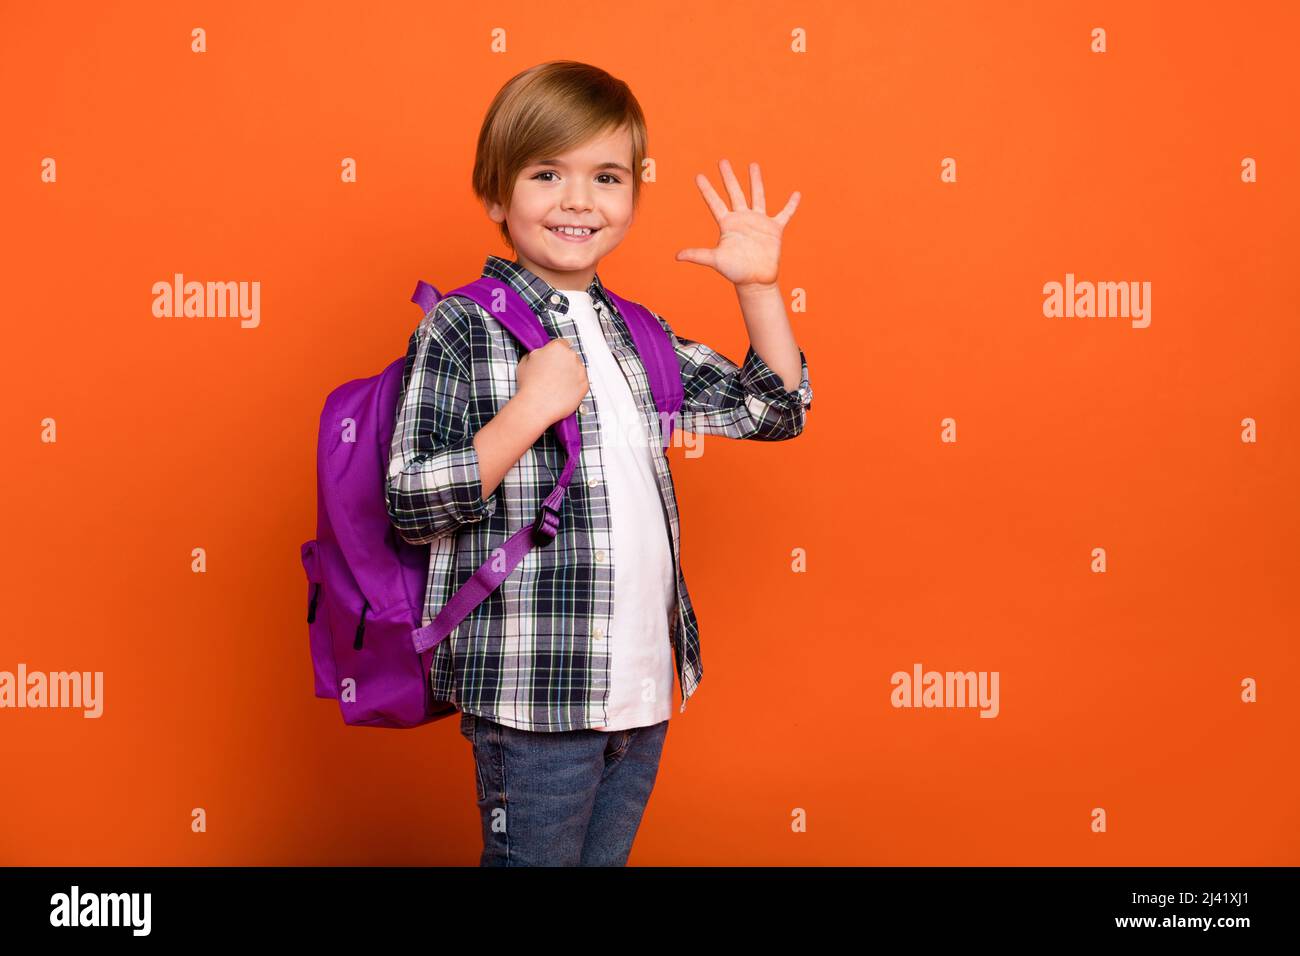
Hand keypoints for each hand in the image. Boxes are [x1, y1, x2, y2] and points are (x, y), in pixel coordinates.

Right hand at [515, 338, 588, 426]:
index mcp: (557, 347)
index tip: (555, 358)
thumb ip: (537, 353)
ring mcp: (580, 371)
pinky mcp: (585, 385)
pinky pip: (582, 383)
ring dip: (570, 374)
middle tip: (553, 375)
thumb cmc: (530, 385)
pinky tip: (563, 392)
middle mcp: (571, 356)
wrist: (536, 406)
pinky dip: (575, 386)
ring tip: (557, 385)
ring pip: (577, 369)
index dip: (557, 352)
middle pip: (570, 356)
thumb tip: (541, 354)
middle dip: (564, 363)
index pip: (562, 343)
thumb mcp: (525, 361)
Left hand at [675, 159, 799, 289]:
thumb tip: (677, 256)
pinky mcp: (774, 229)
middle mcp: (742, 219)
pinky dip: (791, 205)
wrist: (756, 281)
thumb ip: (698, 255)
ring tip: (753, 165)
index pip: (715, 202)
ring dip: (755, 181)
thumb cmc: (735, 272)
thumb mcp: (716, 260)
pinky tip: (796, 194)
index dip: (707, 189)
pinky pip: (784, 214)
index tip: (698, 176)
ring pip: (757, 195)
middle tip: (722, 161)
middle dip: (728, 177)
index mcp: (728, 224)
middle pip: (734, 192)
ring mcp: (759, 222)